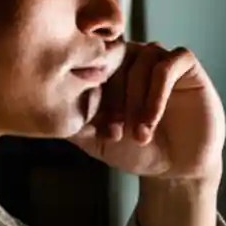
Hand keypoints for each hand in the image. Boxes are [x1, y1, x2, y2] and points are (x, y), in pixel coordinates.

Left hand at [71, 42, 224, 181]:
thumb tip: (38, 105)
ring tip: (138, 134)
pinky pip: (167, 65)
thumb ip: (71, 119)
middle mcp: (132, 58)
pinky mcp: (186, 65)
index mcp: (108, 69)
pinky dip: (156, 95)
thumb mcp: (94, 139)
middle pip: (115, 58)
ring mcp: (159, 59)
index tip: (92, 125)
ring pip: (140, 61)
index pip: (90, 60)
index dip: (89, 90)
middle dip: (112, 99)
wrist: (177, 168)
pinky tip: (152, 122)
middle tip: (114, 133)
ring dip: (136, 100)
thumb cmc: (136, 151)